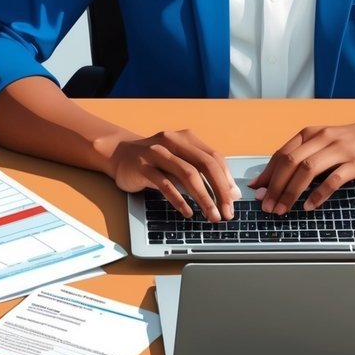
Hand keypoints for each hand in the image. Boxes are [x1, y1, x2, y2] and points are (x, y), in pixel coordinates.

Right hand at [104, 130, 239, 221]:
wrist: (119, 154)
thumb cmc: (155, 160)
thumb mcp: (180, 160)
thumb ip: (202, 172)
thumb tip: (230, 193)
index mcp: (186, 138)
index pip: (214, 158)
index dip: (226, 179)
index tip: (234, 200)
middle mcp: (173, 142)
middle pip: (205, 165)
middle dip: (220, 190)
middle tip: (227, 211)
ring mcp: (156, 153)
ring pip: (187, 175)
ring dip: (203, 198)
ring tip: (212, 215)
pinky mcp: (142, 167)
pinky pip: (165, 184)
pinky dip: (179, 200)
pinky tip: (188, 212)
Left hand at [249, 116, 354, 214]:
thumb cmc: (348, 142)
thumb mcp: (322, 143)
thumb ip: (300, 158)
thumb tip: (271, 182)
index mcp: (310, 134)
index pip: (282, 154)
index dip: (267, 174)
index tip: (257, 192)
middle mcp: (322, 138)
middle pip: (291, 162)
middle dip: (275, 186)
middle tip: (267, 206)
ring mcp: (340, 150)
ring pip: (308, 170)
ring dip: (292, 192)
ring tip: (283, 209)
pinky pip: (334, 179)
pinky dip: (319, 194)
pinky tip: (309, 206)